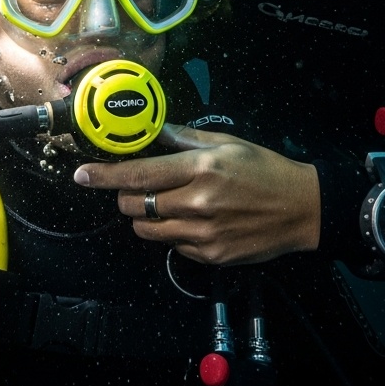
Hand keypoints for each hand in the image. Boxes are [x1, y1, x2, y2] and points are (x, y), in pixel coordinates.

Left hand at [73, 123, 321, 264]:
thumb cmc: (265, 171)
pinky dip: (172, 233)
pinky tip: (193, 220)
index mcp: (200, 168)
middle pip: (134, 205)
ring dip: (145, 216)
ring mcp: (203, 234)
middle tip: (137, 187)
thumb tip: (150, 129)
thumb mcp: (225, 143)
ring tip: (168, 203)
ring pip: (147, 229)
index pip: (138, 175)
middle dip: (125, 196)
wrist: (302, 208)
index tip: (82, 175)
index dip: (105, 175)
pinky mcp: (210, 256)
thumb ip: (182, 138)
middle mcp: (198, 202)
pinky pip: (172, 246)